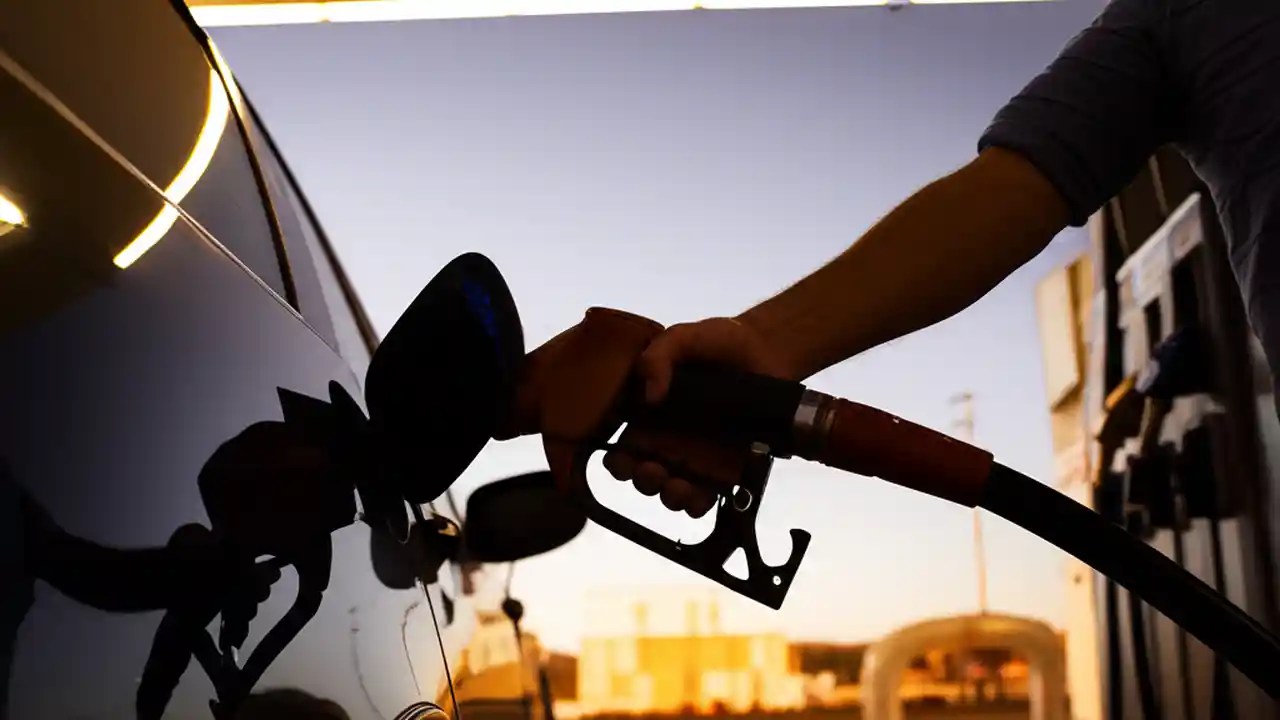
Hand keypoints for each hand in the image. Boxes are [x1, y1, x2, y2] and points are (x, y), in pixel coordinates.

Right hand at [602, 317, 792, 516]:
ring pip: (672, 493)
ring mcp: (697, 458)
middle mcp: (668, 442)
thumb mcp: (682, 338)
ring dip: (668, 497)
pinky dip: (697, 504)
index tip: (622, 458)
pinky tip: (700, 495)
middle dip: (642, 480)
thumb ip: (658, 357)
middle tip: (653, 469)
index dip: (617, 461)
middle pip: (643, 476)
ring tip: (678, 485)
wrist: (765, 350)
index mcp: (650, 416)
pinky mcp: (727, 469)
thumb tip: (649, 396)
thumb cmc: (717, 342)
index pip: (622, 447)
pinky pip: (707, 497)